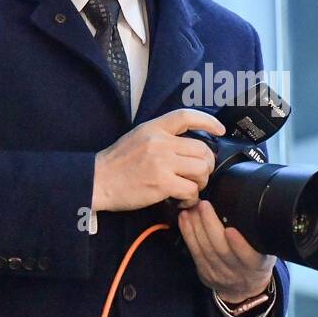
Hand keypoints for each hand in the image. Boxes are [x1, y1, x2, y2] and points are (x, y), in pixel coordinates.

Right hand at [92, 109, 225, 212]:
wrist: (98, 181)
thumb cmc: (117, 162)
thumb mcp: (138, 137)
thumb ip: (161, 136)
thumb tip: (188, 144)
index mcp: (154, 128)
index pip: (186, 116)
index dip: (208, 121)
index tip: (220, 129)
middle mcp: (160, 142)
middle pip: (202, 150)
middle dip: (207, 165)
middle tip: (199, 175)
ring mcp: (162, 163)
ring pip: (201, 170)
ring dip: (200, 182)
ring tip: (190, 188)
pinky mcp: (161, 183)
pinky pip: (191, 190)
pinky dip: (191, 198)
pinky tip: (182, 200)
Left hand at [177, 200, 275, 301]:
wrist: (245, 289)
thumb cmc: (257, 262)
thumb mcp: (268, 252)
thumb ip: (263, 238)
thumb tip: (255, 209)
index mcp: (258, 266)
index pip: (249, 257)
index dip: (239, 245)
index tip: (231, 229)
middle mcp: (237, 273)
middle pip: (221, 251)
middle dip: (210, 226)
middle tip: (204, 205)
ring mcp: (219, 274)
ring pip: (205, 250)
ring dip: (196, 227)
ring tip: (192, 208)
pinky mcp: (204, 273)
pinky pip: (194, 253)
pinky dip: (188, 234)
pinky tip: (184, 219)